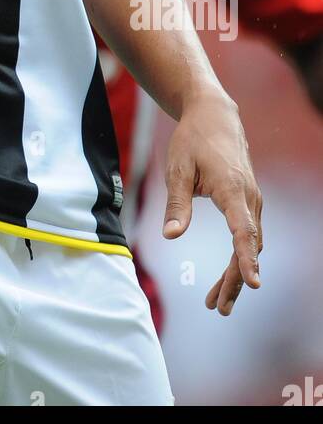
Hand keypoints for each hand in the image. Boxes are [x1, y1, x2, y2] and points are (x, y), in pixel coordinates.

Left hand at [161, 92, 261, 315]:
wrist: (214, 115)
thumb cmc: (193, 139)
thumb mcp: (178, 168)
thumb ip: (176, 203)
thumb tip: (170, 236)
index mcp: (232, 188)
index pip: (243, 230)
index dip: (246, 258)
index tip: (253, 283)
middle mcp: (249, 197)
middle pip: (248, 245)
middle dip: (236, 280)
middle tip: (219, 308)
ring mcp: (252, 200)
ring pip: (250, 244)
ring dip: (236, 273)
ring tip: (217, 302)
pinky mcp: (248, 201)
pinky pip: (247, 235)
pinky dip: (238, 257)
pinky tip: (226, 276)